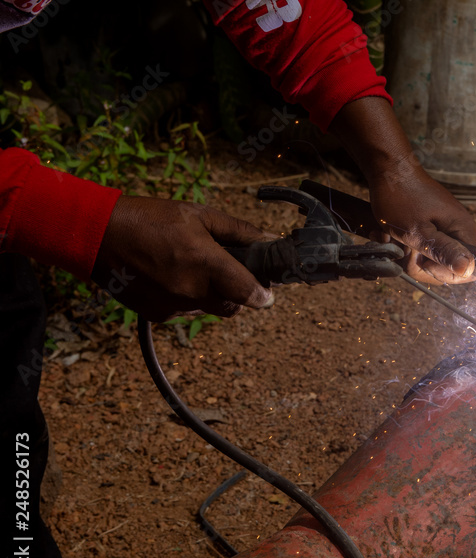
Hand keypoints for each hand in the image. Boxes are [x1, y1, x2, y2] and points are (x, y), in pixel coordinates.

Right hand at [92, 196, 274, 321]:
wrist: (97, 234)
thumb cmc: (151, 218)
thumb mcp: (199, 214)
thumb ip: (239, 231)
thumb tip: (269, 239)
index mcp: (207, 263)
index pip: (249, 294)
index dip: (262, 295)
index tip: (265, 291)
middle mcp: (192, 290)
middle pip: (231, 307)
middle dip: (235, 294)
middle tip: (226, 273)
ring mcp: (173, 305)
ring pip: (207, 309)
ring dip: (208, 295)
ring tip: (189, 267)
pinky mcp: (157, 314)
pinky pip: (183, 311)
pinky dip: (184, 298)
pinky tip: (169, 275)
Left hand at [330, 97, 475, 284]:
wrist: (386, 168)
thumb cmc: (401, 196)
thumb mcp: (418, 230)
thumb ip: (443, 251)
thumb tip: (467, 269)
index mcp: (462, 230)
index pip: (466, 269)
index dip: (443, 273)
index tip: (421, 262)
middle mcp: (457, 229)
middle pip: (446, 265)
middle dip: (420, 263)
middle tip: (403, 247)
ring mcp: (443, 226)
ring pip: (429, 257)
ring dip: (407, 253)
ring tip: (392, 237)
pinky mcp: (430, 223)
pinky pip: (421, 245)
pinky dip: (403, 243)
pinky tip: (388, 234)